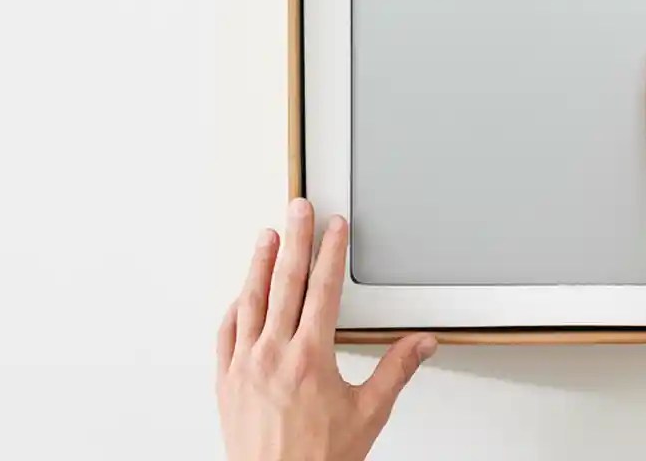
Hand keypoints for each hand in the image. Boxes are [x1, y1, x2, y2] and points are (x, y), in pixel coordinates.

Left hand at [217, 199, 436, 460]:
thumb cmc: (318, 460)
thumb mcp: (369, 414)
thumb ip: (396, 371)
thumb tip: (420, 344)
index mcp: (310, 357)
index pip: (323, 289)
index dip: (330, 252)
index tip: (334, 228)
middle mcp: (272, 355)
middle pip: (285, 282)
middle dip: (294, 239)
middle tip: (298, 209)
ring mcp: (243, 366)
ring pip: (250, 301)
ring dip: (259, 263)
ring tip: (266, 236)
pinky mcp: (225, 382)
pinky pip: (226, 334)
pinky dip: (235, 307)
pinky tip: (240, 295)